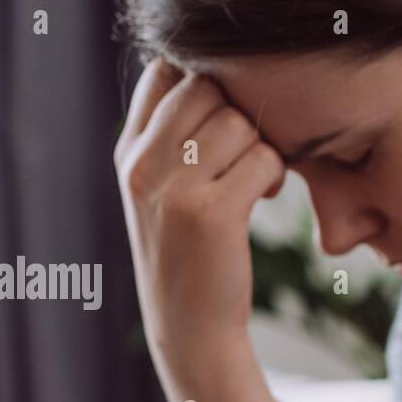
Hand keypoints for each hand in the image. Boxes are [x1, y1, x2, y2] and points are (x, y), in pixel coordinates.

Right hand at [113, 57, 286, 401]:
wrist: (191, 330)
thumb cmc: (190, 256)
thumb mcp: (163, 191)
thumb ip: (174, 135)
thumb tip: (213, 75)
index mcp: (129, 152)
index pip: (165, 71)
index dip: (205, 82)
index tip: (223, 121)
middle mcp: (141, 164)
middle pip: (206, 87)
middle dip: (239, 113)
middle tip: (245, 154)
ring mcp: (173, 188)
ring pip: (237, 121)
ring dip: (260, 146)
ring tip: (253, 181)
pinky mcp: (210, 214)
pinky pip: (261, 158)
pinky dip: (272, 173)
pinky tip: (262, 198)